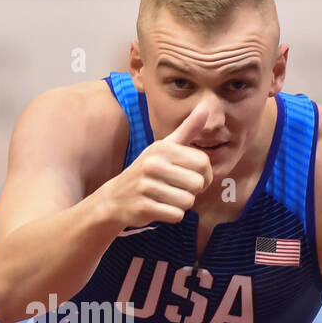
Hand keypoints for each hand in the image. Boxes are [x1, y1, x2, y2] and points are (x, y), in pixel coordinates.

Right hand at [98, 98, 213, 230]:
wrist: (115, 198)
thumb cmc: (147, 171)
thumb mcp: (164, 147)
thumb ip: (187, 130)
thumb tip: (206, 107)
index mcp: (162, 148)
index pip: (203, 163)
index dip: (205, 175)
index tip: (194, 178)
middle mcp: (153, 164)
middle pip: (197, 184)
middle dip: (193, 191)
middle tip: (179, 189)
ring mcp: (146, 186)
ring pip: (187, 201)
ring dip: (182, 204)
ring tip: (167, 198)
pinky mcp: (143, 207)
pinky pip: (176, 215)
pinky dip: (172, 215)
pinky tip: (160, 207)